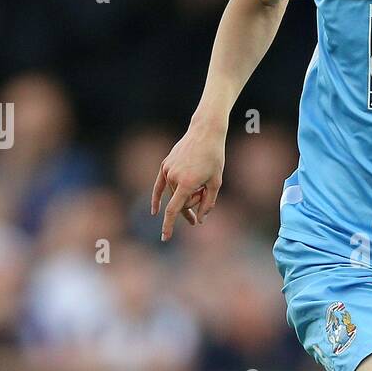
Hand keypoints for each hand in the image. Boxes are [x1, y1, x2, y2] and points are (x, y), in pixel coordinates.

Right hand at [151, 122, 225, 240]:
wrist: (205, 132)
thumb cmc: (214, 157)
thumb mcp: (216, 182)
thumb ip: (208, 203)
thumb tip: (199, 220)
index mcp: (187, 182)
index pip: (174, 209)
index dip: (169, 225)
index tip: (165, 238)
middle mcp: (174, 176)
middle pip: (180, 202)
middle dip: (191, 206)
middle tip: (200, 205)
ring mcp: (167, 170)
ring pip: (174, 194)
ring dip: (186, 196)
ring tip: (199, 186)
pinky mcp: (165, 165)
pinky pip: (159, 185)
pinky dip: (158, 198)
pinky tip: (155, 211)